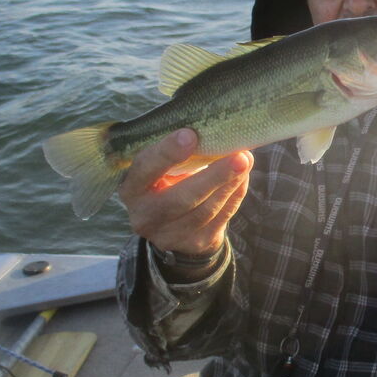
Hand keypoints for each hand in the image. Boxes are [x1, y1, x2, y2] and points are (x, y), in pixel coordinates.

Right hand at [119, 128, 252, 257]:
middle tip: (239, 156)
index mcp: (132, 188)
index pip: (145, 169)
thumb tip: (219, 133)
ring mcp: (168, 235)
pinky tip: (241, 179)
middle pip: (181, 198)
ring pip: (205, 211)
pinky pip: (219, 220)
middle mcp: (145, 216)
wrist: (171, 222)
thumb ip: (182, 151)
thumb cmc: (167, 179)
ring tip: (244, 162)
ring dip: (229, 184)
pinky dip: (234, 196)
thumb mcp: (162, 166)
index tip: (191, 135)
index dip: (167, 153)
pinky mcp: (193, 243)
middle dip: (214, 176)